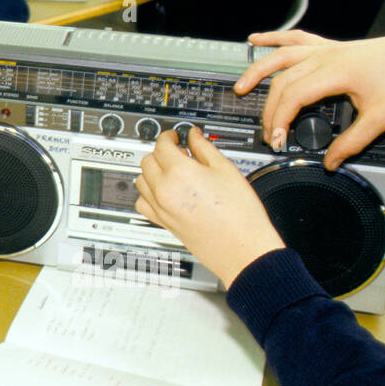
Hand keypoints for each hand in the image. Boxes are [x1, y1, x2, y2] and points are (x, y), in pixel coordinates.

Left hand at [135, 129, 284, 287]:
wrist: (243, 249)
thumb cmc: (240, 214)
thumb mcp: (227, 170)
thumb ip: (205, 148)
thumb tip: (193, 136)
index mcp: (179, 172)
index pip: (162, 145)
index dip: (169, 136)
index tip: (176, 136)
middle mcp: (164, 190)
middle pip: (148, 161)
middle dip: (161, 153)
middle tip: (179, 153)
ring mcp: (161, 208)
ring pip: (141, 180)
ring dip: (152, 171)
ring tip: (172, 171)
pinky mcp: (162, 222)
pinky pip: (142, 203)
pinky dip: (148, 193)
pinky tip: (163, 191)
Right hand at [235, 31, 384, 169]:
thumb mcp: (382, 118)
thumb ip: (354, 143)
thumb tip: (333, 161)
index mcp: (336, 72)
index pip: (294, 95)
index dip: (280, 119)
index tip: (278, 139)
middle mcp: (326, 57)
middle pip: (282, 81)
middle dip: (270, 109)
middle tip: (269, 132)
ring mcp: (325, 49)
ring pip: (281, 56)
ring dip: (257, 70)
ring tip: (240, 86)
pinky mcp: (329, 46)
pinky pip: (295, 38)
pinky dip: (273, 37)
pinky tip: (255, 39)